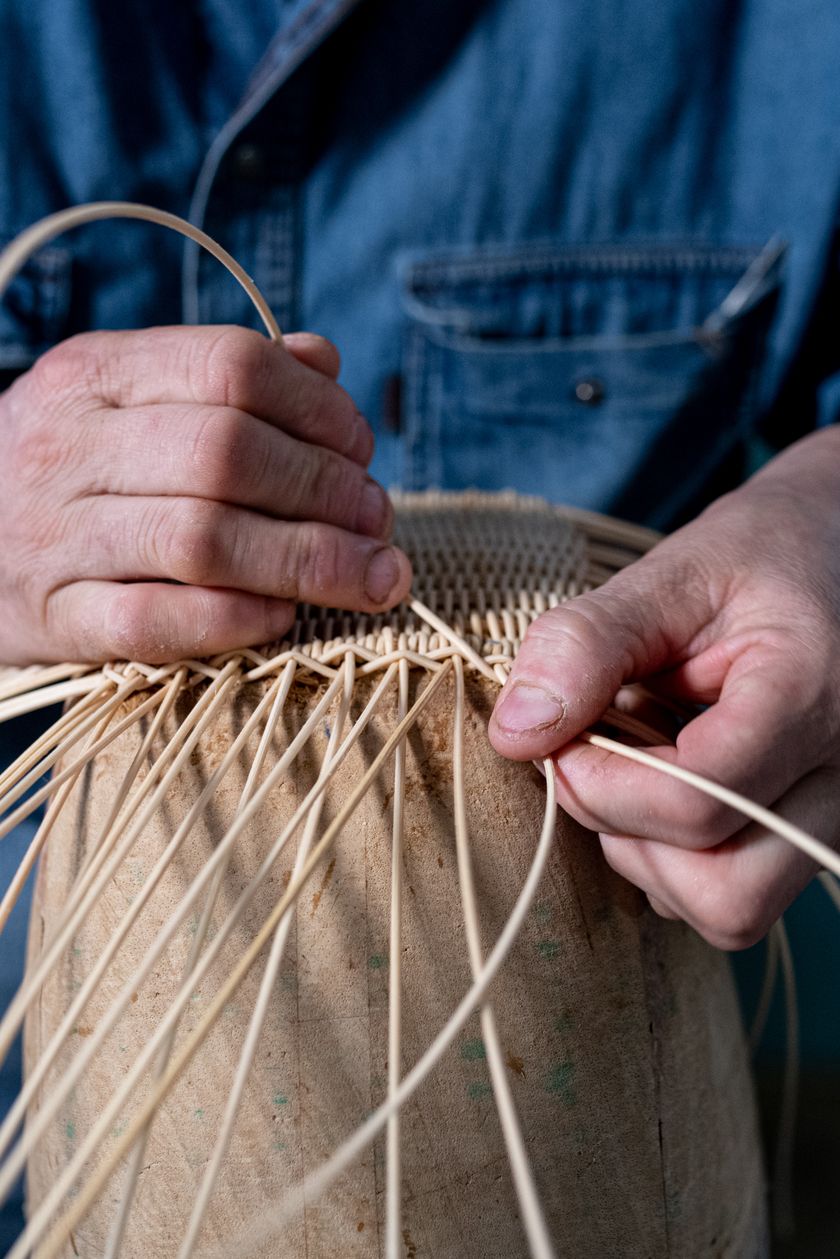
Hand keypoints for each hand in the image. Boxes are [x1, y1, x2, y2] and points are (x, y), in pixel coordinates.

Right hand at [0, 326, 410, 663]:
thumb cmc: (74, 466)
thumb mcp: (125, 396)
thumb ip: (222, 376)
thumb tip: (326, 364)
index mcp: (97, 373)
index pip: (231, 366)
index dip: (318, 409)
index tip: (360, 449)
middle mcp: (70, 446)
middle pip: (227, 454)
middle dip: (326, 490)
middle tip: (379, 519)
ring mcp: (55, 535)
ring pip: (201, 540)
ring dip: (308, 559)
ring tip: (372, 574)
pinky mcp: (53, 617)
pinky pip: (152, 622)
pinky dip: (233, 619)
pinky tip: (284, 617)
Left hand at [489, 427, 839, 948]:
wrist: (837, 551)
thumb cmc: (763, 555)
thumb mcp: (674, 574)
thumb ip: (590, 646)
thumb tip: (515, 733)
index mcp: (811, 699)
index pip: (697, 804)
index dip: (600, 783)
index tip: (561, 735)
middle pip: (726, 893)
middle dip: (630, 838)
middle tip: (599, 761)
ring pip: (734, 910)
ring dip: (652, 856)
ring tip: (640, 763)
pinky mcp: (819, 832)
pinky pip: (740, 895)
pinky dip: (681, 858)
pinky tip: (673, 778)